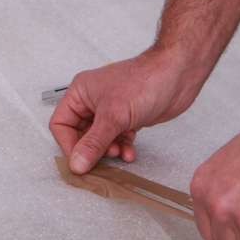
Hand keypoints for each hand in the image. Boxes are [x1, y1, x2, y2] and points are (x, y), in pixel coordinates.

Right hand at [49, 47, 202, 173]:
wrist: (178, 75)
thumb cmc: (145, 82)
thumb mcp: (114, 116)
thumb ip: (93, 143)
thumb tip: (76, 164)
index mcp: (80, 92)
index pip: (61, 124)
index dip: (68, 145)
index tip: (80, 161)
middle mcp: (92, 101)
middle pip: (80, 134)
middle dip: (91, 150)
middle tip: (101, 161)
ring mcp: (111, 109)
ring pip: (99, 139)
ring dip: (108, 150)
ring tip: (118, 153)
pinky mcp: (127, 118)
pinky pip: (117, 139)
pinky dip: (122, 148)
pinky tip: (130, 153)